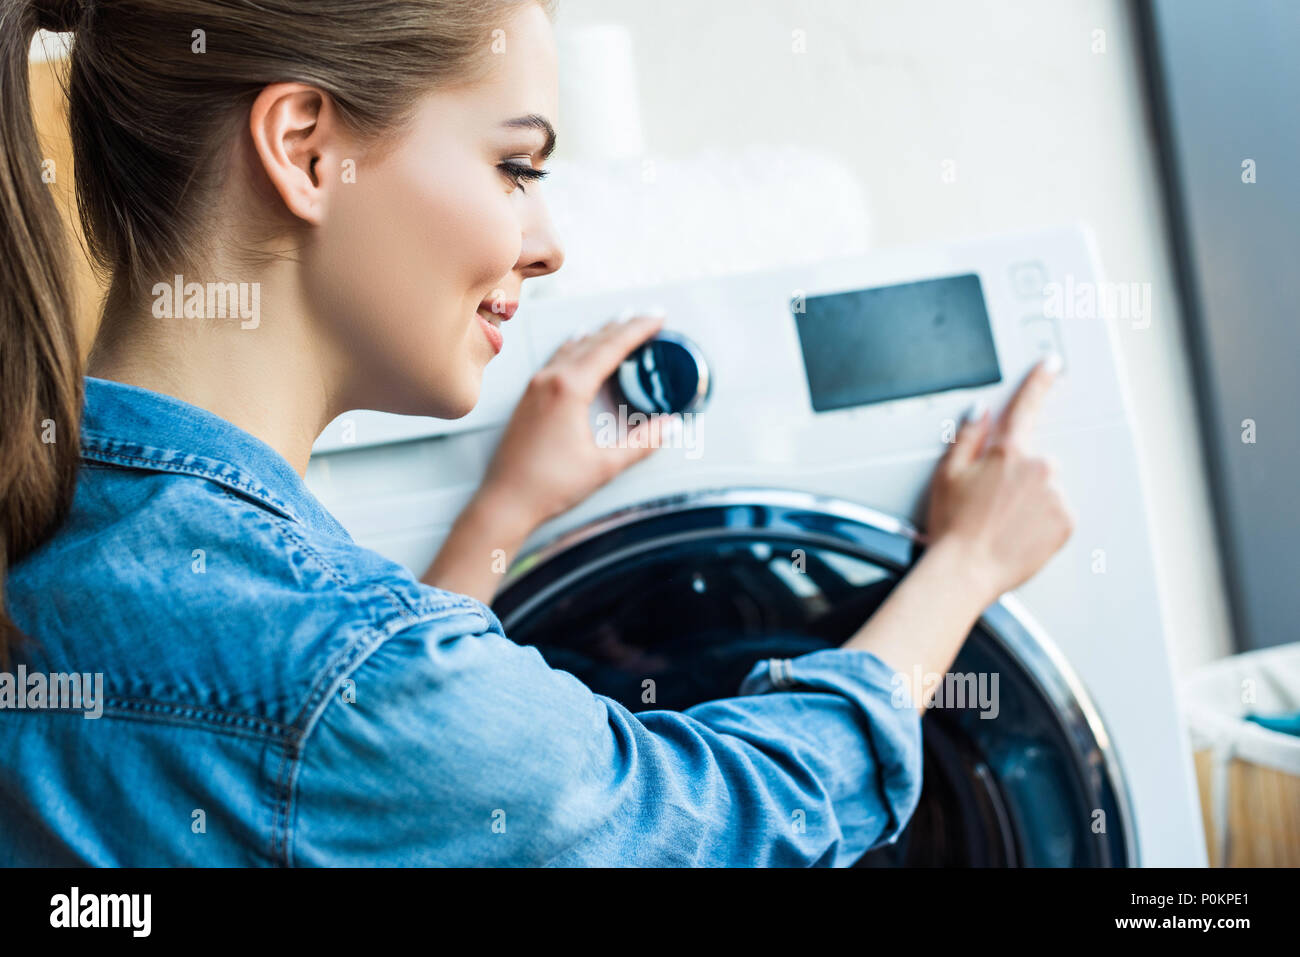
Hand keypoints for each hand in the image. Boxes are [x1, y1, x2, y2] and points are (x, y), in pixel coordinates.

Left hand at [478, 314, 672, 531]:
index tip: (658, 317)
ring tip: (621, 323)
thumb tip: (671, 426)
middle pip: (594, 340)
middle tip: (649, 315)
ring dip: (601, 333)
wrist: (504, 501)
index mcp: (569, 388)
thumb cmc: (546, 486)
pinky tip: (579, 342)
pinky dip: (576, 345)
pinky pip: (557, 358)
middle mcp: (549, 379)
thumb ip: (642, 443)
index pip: (612, 347)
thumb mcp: (604, 466)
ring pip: (574, 346)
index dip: (639, 329)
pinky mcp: (528, 397)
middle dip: (624, 326)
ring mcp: (535, 386)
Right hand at [921, 357, 1073, 602]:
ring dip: (1030, 501)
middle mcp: (1038, 470)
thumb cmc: (952, 527)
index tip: (1050, 366)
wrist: (966, 570)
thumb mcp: (947, 473)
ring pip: (1046, 489)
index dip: (1039, 382)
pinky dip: (1042, 522)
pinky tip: (1018, 533)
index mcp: (1007, 453)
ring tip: (1004, 523)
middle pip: (1035, 460)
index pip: (1026, 407)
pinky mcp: (1065, 522)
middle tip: (993, 502)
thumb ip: (968, 436)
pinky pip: (1057, 513)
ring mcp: (1055, 496)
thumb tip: (982, 413)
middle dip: (1018, 476)